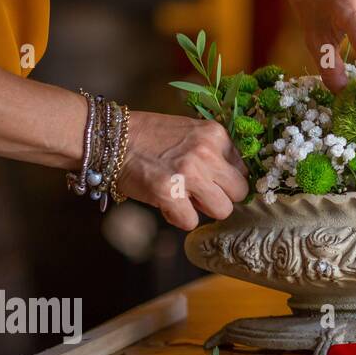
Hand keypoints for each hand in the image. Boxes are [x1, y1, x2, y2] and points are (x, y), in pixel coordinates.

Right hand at [116, 111, 248, 230]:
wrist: (111, 137)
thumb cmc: (150, 137)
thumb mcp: (191, 132)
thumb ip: (214, 152)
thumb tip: (230, 182)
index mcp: (216, 135)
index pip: (243, 169)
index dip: (226, 180)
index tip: (212, 181)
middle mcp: (207, 153)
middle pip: (239, 192)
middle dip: (221, 197)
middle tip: (200, 194)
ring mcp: (189, 174)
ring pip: (222, 210)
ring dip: (203, 210)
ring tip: (184, 198)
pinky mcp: (169, 193)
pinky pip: (191, 222)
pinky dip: (178, 218)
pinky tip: (166, 204)